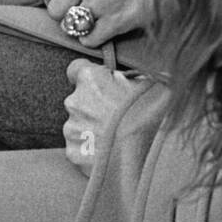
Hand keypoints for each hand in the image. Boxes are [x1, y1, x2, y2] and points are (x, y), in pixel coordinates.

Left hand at [41, 0, 158, 45]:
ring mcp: (101, 0)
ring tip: (93, 24)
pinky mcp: (116, 20)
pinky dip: (95, 39)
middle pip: (55, 9)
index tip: (62, 1)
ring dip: (80, 29)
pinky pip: (90, 39)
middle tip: (78, 16)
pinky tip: (106, 31)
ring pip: (71, 26)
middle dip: (65, 16)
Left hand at [63, 58, 144, 172]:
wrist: (147, 149)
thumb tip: (134, 76)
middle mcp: (74, 101)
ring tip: (117, 138)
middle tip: (118, 117)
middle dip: (94, 107)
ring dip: (93, 130)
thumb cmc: (150, 111)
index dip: (90, 79)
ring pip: (78, 126)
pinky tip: (112, 152)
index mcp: (90, 78)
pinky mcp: (73, 152)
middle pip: (79, 100)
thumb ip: (129, 77)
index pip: (75, 69)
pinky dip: (92, 152)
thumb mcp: (146, 82)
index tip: (100, 85)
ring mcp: (71, 128)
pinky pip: (81, 149)